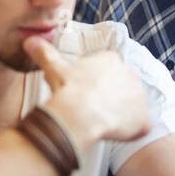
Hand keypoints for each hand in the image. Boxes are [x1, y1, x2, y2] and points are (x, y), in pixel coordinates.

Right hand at [23, 37, 151, 149]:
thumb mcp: (55, 68)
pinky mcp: (144, 120)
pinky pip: (140, 127)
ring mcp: (140, 98)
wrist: (79, 113)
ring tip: (101, 122)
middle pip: (123, 87)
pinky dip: (130, 132)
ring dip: (122, 114)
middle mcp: (131, 75)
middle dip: (112, 97)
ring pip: (133, 107)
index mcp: (112, 61)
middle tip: (94, 108)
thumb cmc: (67, 89)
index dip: (97, 84)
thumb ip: (45, 53)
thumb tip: (30, 41)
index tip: (86, 93)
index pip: (109, 70)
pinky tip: (113, 134)